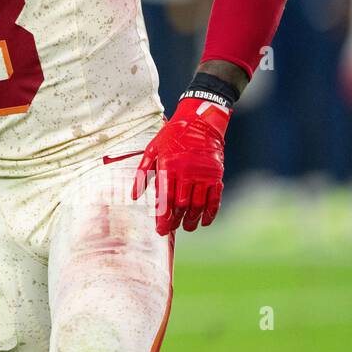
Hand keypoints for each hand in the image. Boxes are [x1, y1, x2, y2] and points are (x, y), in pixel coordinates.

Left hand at [132, 97, 228, 234]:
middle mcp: (186, 172)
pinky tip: (204, 222)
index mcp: (168, 166)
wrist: (200, 122)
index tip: (160, 230)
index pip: (165, 199)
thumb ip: (142, 173)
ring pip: (197, 205)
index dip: (162, 217)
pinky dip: (210, 213)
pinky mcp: (216, 175)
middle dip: (176, 221)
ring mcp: (203, 175)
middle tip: (171, 230)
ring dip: (192, 219)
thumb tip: (134, 196)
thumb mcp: (152, 149)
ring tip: (186, 228)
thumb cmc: (172, 135)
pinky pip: (214, 199)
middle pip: (181, 205)